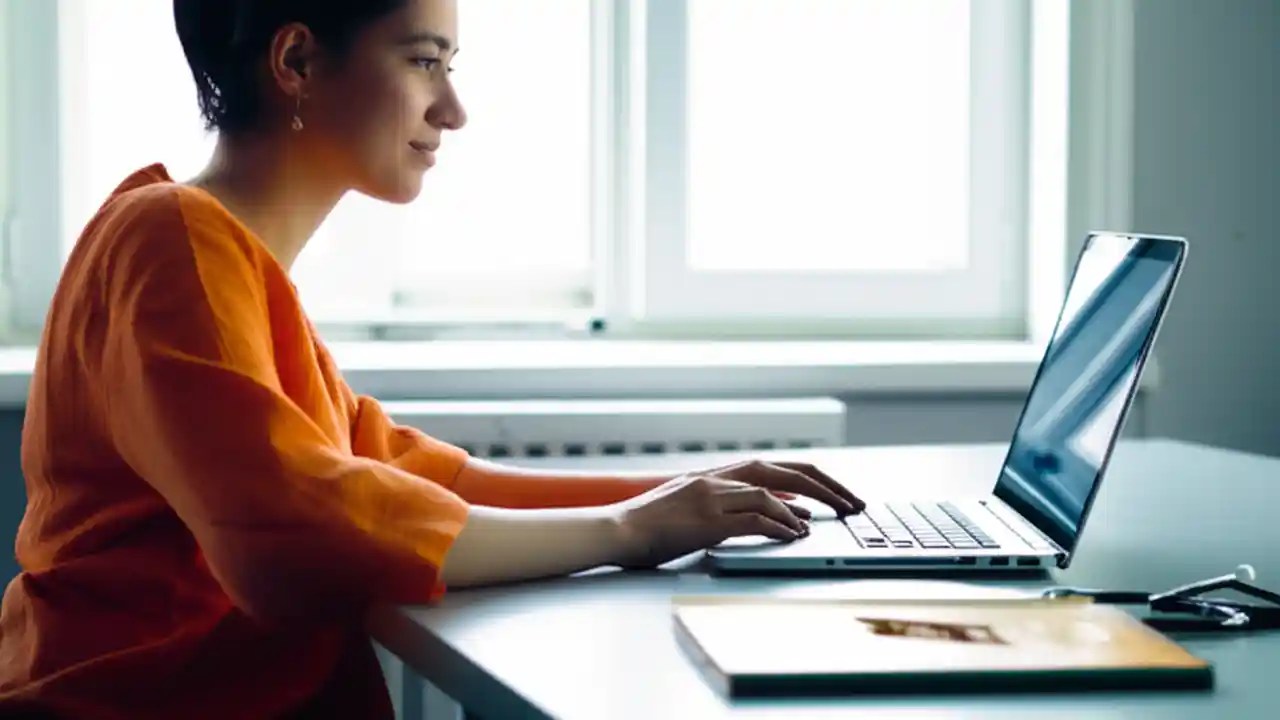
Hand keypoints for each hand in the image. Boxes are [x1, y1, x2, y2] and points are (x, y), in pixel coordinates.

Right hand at [610, 461, 863, 568]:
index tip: (837, 494)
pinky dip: (778, 526)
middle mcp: (717, 480)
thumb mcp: (694, 507)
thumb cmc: (652, 526)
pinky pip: (752, 520)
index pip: (775, 468)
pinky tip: (794, 537)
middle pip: (783, 472)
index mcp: (716, 476)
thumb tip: (783, 514)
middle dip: (824, 487)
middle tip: (852, 504)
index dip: (811, 479)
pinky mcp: (705, 520)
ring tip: (826, 524)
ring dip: (802, 511)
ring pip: (770, 494)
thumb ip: (732, 506)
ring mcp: (710, 497)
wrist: (616, 530)